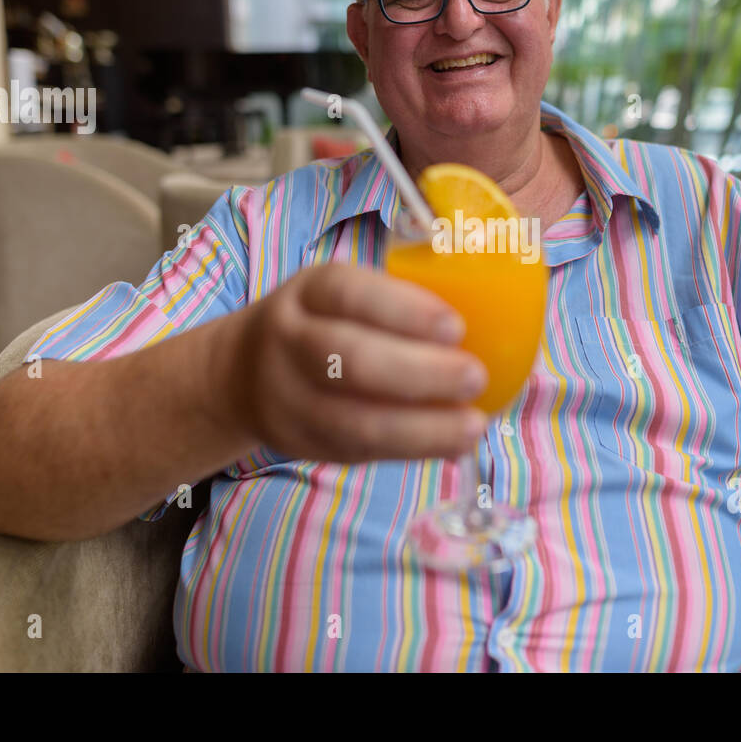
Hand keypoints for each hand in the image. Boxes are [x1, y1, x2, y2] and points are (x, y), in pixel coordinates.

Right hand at [231, 262, 488, 463]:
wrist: (241, 372)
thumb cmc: (327, 322)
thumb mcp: (344, 293)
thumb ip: (399, 302)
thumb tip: (499, 316)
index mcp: (311, 290)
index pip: (351, 293)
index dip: (404, 311)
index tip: (456, 327)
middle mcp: (292, 340)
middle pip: (350, 359)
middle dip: (420, 373)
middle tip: (476, 377)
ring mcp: (291, 397)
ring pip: (354, 419)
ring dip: (421, 428)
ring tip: (473, 426)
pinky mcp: (302, 443)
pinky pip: (358, 450)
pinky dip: (409, 450)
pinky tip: (450, 445)